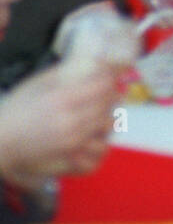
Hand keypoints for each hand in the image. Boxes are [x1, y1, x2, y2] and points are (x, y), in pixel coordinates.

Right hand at [0, 64, 120, 186]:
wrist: (0, 140)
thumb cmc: (15, 110)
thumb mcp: (36, 84)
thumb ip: (62, 74)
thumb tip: (86, 64)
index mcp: (64, 99)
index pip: (102, 86)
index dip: (109, 79)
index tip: (109, 76)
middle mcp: (72, 121)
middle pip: (108, 106)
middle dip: (111, 97)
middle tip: (110, 93)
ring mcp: (73, 143)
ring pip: (106, 129)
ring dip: (108, 119)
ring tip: (103, 114)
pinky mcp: (70, 160)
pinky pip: (98, 155)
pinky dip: (101, 146)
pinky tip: (96, 138)